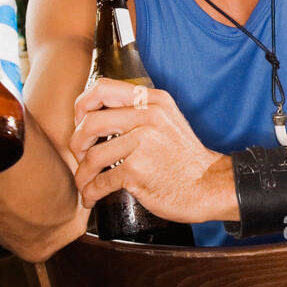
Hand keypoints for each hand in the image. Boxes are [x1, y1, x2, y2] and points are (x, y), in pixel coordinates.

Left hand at [70, 78, 232, 222]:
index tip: (80, 122)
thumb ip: (140, 112)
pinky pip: (100, 182)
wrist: (209, 187)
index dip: (82, 105)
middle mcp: (148, 117)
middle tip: (81, 156)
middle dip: (77, 144)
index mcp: (154, 101)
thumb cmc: (185, 158)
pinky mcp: (137, 171)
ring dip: (82, 174)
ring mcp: (142, 144)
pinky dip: (90, 193)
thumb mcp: (168, 121)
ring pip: (91, 155)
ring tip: (85, 182)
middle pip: (90, 122)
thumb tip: (96, 114)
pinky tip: (91, 197)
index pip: (102, 88)